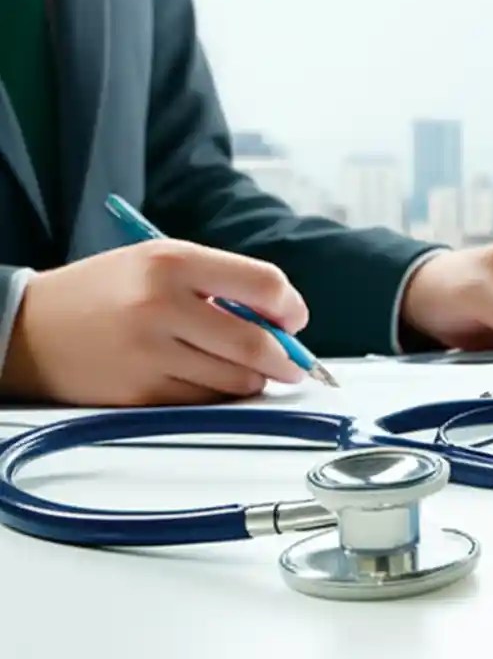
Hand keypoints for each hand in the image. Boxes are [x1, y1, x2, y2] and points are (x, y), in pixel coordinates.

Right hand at [0, 239, 308, 405]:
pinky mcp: (140, 392)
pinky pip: (206, 401)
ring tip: (248, 369)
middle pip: (256, 342)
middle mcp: (161, 304)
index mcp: (172, 261)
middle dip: (287, 358)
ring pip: (236, 380)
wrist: (28, 329)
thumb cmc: (106, 292)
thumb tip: (283, 323)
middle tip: (294, 363)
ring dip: (255, 379)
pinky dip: (220, 395)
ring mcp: (150, 352)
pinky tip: (209, 380)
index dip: (291, 307)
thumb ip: (222, 284)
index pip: (264, 284)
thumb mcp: (160, 262)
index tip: (294, 319)